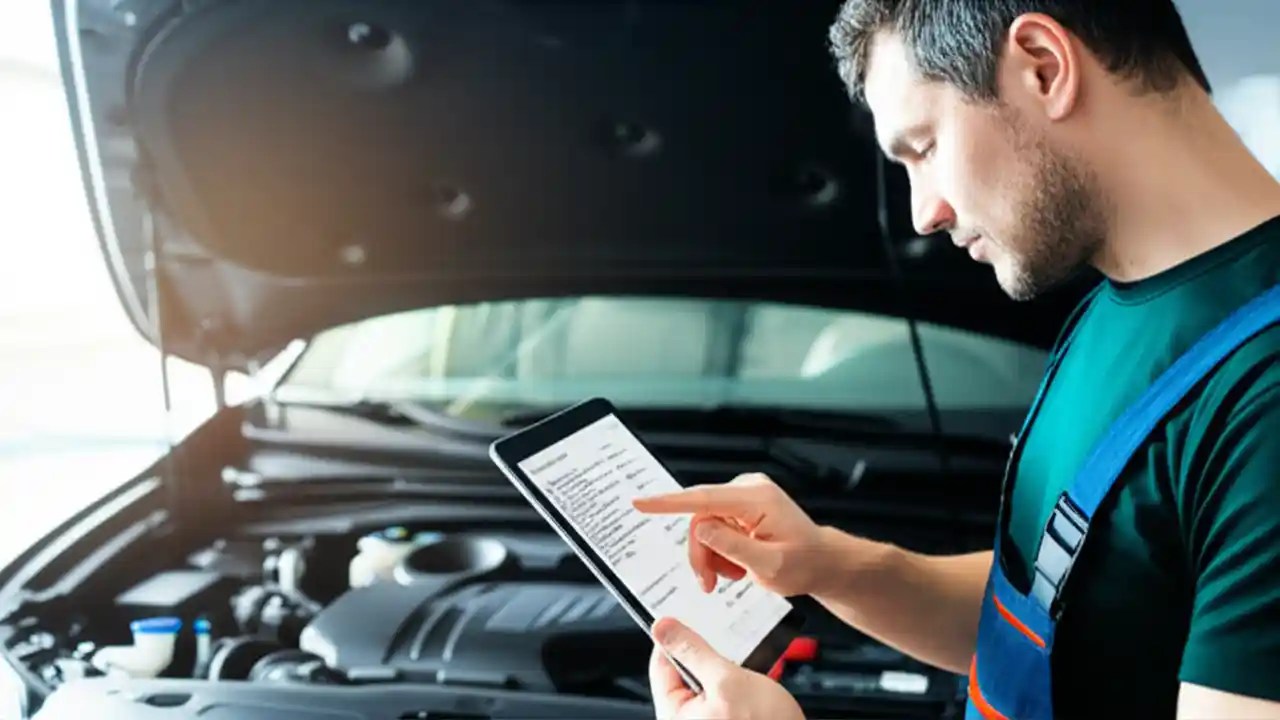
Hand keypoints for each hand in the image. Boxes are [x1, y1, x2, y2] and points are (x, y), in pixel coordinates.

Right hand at [632, 473, 826, 596]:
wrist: (822, 562)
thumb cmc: (804, 564)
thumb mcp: (769, 565)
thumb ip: (733, 547)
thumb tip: (700, 529)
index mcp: (756, 499)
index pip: (703, 499)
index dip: (668, 503)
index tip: (639, 503)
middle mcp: (748, 489)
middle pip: (700, 518)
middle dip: (701, 554)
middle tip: (709, 584)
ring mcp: (743, 495)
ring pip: (704, 526)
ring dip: (712, 556)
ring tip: (733, 576)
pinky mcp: (740, 505)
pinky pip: (714, 527)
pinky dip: (720, 551)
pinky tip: (738, 564)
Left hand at [648, 617, 803, 719]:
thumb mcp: (728, 681)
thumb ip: (694, 652)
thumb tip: (663, 628)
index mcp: (674, 715)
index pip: (661, 663)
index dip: (677, 636)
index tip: (691, 616)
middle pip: (687, 672)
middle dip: (710, 654)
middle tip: (730, 641)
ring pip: (712, 682)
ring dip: (732, 668)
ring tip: (750, 666)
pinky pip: (728, 696)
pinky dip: (742, 684)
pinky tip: (759, 681)